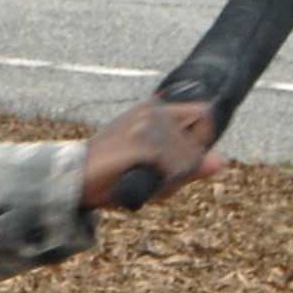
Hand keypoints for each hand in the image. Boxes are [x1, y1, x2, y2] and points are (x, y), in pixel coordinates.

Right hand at [81, 97, 223, 210]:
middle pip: (200, 141)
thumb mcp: (154, 167)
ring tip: (144, 181)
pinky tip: (144, 186)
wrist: (71, 178)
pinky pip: (175, 168)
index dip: (199, 141)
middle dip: (185, 166)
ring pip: (189, 158)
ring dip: (173, 179)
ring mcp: (148, 124)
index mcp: (153, 107)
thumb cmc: (110, 173)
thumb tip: (221, 160)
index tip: (177, 160)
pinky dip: (165, 185)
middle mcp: (153, 109)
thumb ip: (189, 163)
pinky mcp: (143, 143)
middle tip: (156, 176)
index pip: (203, 114)